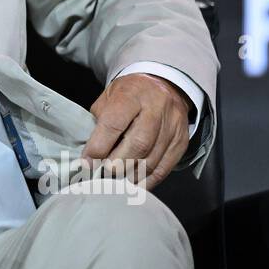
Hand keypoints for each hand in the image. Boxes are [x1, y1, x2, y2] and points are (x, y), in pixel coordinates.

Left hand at [82, 73, 194, 189]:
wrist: (164, 85)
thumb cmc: (130, 94)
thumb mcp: (110, 96)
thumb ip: (100, 120)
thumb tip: (91, 153)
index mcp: (132, 94)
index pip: (114, 124)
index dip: (99, 146)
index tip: (87, 162)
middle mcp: (156, 108)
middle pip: (138, 144)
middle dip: (117, 163)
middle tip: (104, 172)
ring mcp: (172, 125)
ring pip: (152, 158)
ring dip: (131, 174)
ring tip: (117, 179)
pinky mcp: (181, 140)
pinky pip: (165, 167)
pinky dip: (148, 180)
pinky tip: (135, 183)